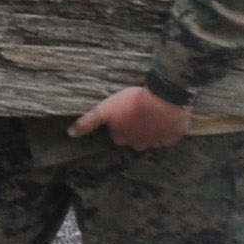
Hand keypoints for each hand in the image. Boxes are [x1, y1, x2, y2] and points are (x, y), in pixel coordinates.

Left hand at [71, 85, 191, 150]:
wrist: (164, 98)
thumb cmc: (132, 102)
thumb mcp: (104, 110)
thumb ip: (87, 123)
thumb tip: (70, 134)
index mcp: (122, 138)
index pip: (117, 134)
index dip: (120, 123)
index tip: (123, 112)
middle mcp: (138, 144)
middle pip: (134, 138)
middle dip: (135, 128)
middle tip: (138, 111)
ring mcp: (157, 142)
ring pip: (152, 137)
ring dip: (151, 128)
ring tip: (152, 112)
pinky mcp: (173, 137)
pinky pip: (168, 136)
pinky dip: (167, 128)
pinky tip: (165, 116)